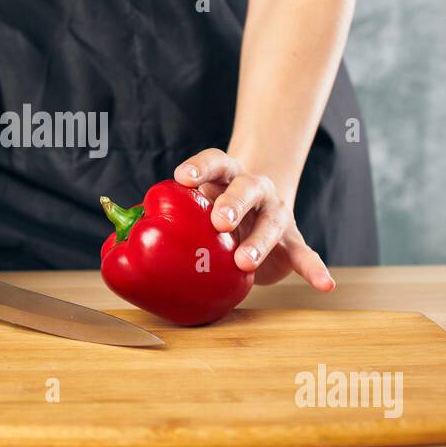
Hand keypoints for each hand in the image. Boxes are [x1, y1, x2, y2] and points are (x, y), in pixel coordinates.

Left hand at [173, 149, 334, 290]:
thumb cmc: (211, 207)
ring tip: (245, 262)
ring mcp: (275, 212)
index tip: (182, 178)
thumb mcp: (193, 203)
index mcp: (226, 174)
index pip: (214, 161)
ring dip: (260, 240)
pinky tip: (325, 284)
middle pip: (246, 188)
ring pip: (272, 220)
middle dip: (233, 203)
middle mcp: (254, 187)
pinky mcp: (291, 241)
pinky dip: (315, 269)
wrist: (255, 206)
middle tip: (219, 222)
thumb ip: (167, 210)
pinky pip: (305, 254)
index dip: (198, 168)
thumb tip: (120, 219)